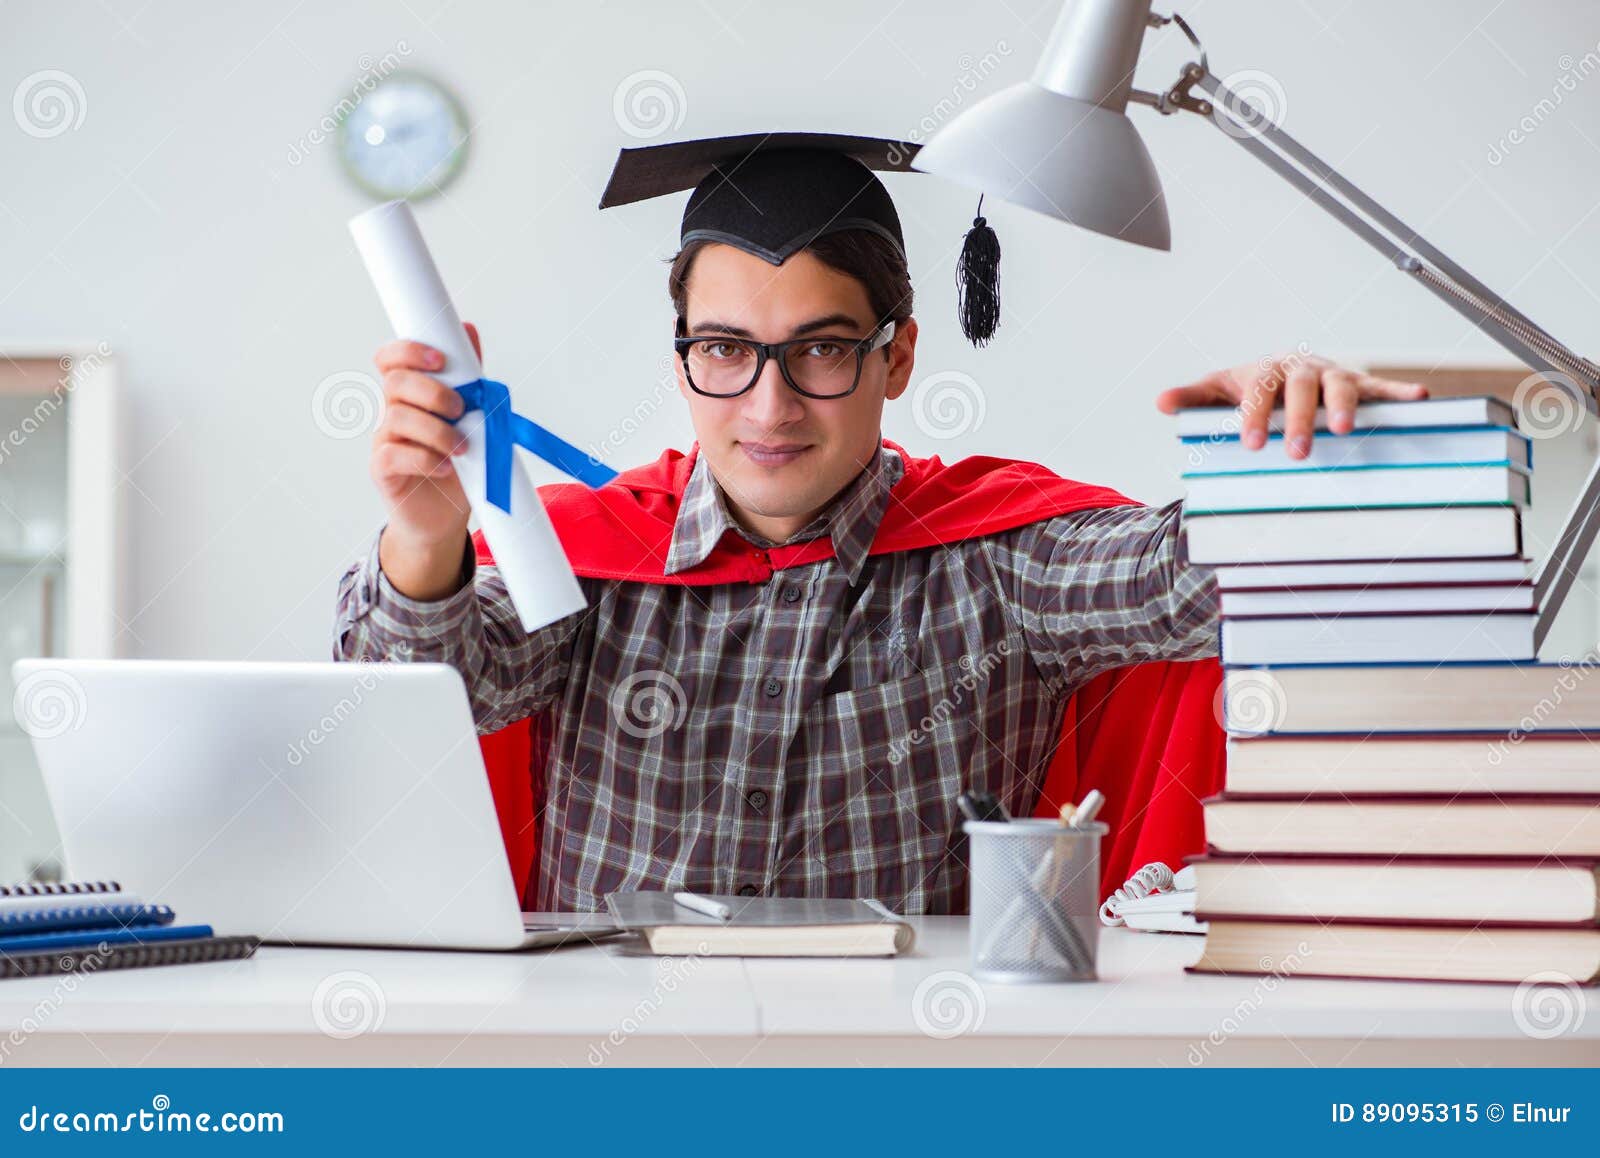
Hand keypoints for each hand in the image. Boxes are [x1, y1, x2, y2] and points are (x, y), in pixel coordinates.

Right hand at [371, 322, 480, 599]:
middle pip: (396, 383)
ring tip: (463, 448)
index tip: (440, 360)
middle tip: (462, 412)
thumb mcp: (471, 417)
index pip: (392, 358)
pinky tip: (447, 467)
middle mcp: (393, 412)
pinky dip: (426, 458)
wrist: (444, 517)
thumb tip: (469, 330)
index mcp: (411, 394)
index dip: (409, 350)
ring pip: (398, 417)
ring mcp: (385, 440)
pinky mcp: (383, 470)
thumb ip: (469, 379)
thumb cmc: (458, 464)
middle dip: (434, 392)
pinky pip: (394, 454)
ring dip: (437, 430)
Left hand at [1154, 352, 1428, 459]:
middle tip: (1297, 452)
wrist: (1284, 369)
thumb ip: (1193, 398)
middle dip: (1299, 419)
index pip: (1259, 391)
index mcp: (1267, 371)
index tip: (1251, 444)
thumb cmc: (1251, 386)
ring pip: (1342, 386)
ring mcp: (1334, 376)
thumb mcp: (1219, 390)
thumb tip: (1161, 403)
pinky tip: (1420, 399)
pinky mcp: (1361, 386)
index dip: (1255, 416)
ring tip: (1344, 430)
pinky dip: (1401, 392)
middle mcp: (1303, 371)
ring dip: (1345, 406)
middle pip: (1302, 389)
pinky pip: (1383, 388)